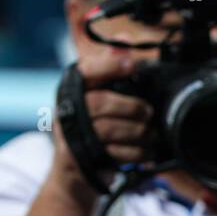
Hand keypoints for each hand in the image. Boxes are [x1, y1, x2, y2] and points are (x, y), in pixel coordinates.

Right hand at [50, 45, 154, 198]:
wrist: (74, 176)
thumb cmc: (91, 130)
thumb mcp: (96, 96)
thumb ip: (108, 67)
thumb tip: (124, 39)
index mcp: (72, 89)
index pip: (87, 70)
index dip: (109, 64)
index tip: (132, 64)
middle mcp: (66, 109)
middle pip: (99, 102)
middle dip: (131, 108)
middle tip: (148, 113)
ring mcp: (70, 136)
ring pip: (108, 129)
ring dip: (136, 132)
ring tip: (150, 135)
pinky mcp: (79, 159)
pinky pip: (112, 154)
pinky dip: (135, 153)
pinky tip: (146, 152)